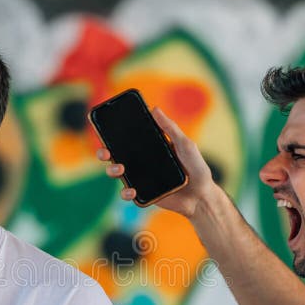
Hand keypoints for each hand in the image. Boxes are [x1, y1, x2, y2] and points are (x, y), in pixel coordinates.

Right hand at [100, 107, 216, 218]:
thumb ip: (170, 128)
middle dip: (104, 152)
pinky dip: (126, 193)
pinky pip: (128, 194)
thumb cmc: (196, 168)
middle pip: (116, 155)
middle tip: (105, 152)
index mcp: (150, 147)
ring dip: (112, 170)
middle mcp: (142, 162)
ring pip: (118, 174)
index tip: (103, 128)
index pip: (127, 138)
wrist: (201, 196)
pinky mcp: (143, 194)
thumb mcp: (185, 144)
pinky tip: (132, 191)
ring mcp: (141, 179)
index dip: (113, 134)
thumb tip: (155, 108)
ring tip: (120, 169)